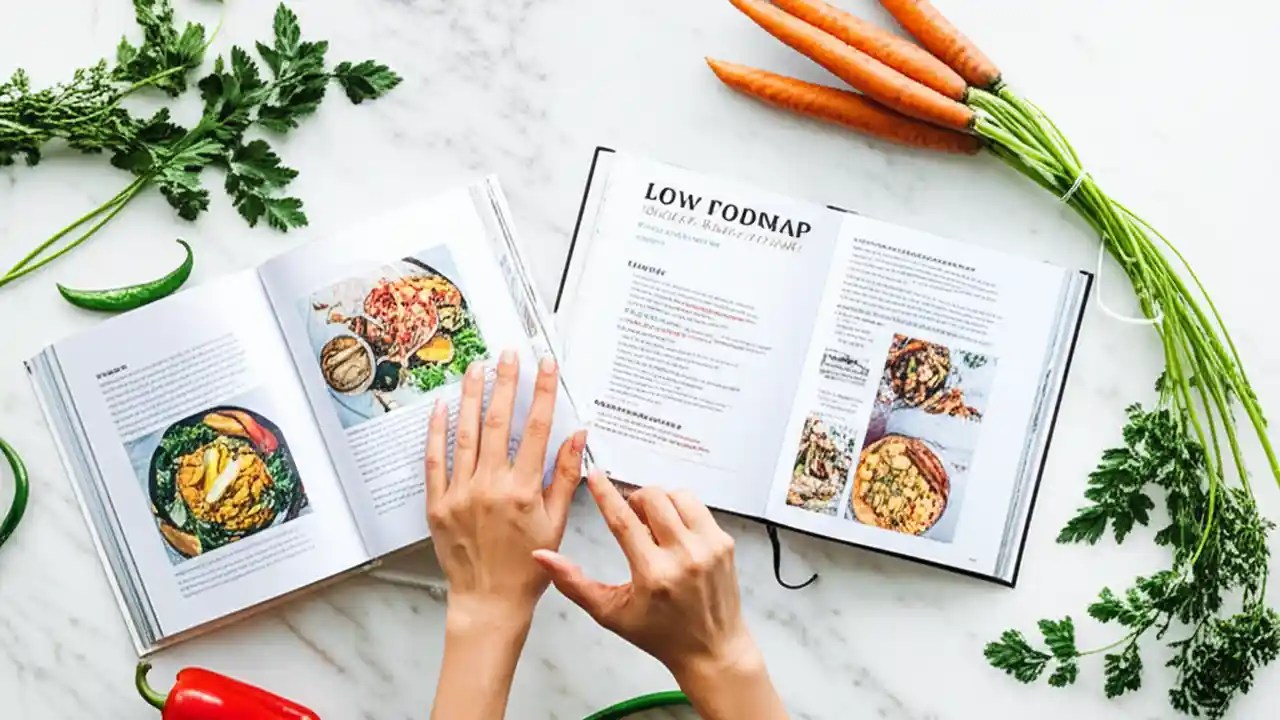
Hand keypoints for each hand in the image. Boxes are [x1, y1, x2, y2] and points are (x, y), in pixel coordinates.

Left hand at [426, 349, 585, 625]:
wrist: (489, 601)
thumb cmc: (527, 566)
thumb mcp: (556, 522)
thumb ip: (565, 476)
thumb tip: (578, 436)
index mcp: (523, 490)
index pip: (537, 429)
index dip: (543, 392)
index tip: (545, 365)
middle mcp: (491, 486)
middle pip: (499, 422)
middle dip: (505, 383)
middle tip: (509, 354)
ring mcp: (461, 493)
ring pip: (466, 433)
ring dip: (472, 396)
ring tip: (477, 367)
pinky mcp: (438, 504)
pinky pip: (435, 460)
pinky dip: (438, 431)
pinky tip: (442, 406)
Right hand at [533, 476, 786, 718]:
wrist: (712, 649)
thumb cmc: (660, 634)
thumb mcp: (611, 613)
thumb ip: (574, 583)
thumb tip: (542, 557)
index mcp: (653, 575)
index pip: (624, 521)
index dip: (606, 494)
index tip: (594, 476)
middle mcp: (684, 557)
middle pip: (653, 499)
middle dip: (635, 499)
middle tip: (630, 514)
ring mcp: (709, 548)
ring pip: (678, 496)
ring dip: (660, 501)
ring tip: (653, 521)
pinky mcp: (725, 543)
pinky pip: (698, 507)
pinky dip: (681, 511)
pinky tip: (674, 530)